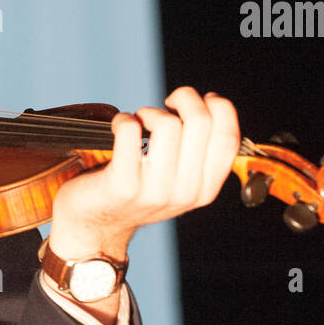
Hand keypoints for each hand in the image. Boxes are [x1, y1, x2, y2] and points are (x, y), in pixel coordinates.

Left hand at [48, 87, 239, 261]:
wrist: (94, 227)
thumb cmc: (136, 192)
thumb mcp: (177, 182)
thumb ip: (197, 153)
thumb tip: (208, 104)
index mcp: (205, 190)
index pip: (229, 139)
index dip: (220, 108)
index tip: (202, 100)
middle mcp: (184, 193)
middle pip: (200, 122)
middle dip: (185, 97)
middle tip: (167, 103)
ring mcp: (154, 190)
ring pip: (167, 124)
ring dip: (150, 112)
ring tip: (140, 122)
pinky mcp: (122, 184)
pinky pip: (130, 130)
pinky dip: (123, 119)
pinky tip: (119, 127)